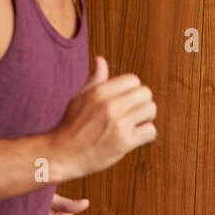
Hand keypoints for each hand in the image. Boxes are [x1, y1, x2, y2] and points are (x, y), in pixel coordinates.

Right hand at [51, 56, 157, 180]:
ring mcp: (118, 123)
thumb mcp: (80, 98)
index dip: (133, 90)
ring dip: (146, 118)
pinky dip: (146, 135)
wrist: (63, 154)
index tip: (126, 101)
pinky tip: (135, 138)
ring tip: (134, 125)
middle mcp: (110, 105)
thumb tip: (101, 59)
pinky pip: (151, 131)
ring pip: (151, 110)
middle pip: (146, 93)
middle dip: (142, 103)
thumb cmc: (71, 125)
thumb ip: (95, 79)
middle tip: (132, 114)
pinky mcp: (125, 142)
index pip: (133, 79)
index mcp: (100, 91)